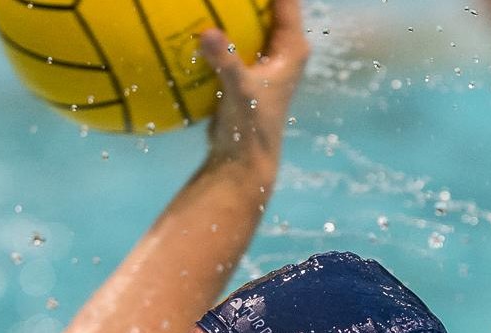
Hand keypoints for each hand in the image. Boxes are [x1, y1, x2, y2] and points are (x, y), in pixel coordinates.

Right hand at [196, 0, 307, 172]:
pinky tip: (198, 16)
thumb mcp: (239, 90)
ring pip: (252, 21)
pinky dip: (222, 27)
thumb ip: (225, 59)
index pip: (286, 0)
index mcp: (293, 48)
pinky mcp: (247, 68)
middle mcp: (284, 49)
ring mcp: (265, 58)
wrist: (242, 160)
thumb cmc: (250, 126)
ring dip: (235, 9)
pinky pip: (235, 37)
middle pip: (269, 7)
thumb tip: (207, 33)